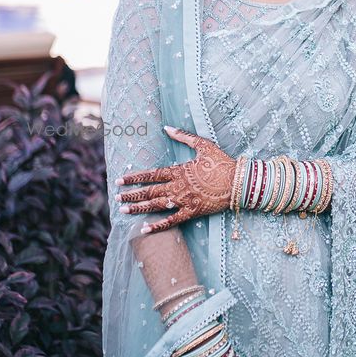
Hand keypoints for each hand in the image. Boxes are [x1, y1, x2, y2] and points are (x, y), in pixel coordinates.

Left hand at [117, 125, 236, 233]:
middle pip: (150, 191)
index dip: (134, 178)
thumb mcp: (203, 145)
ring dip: (139, 208)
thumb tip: (166, 127)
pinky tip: (145, 229)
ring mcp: (185, 200)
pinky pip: (172, 220)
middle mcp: (178, 186)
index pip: (151, 174)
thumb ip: (183, 136)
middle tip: (116, 197)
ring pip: (157, 205)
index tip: (120, 180)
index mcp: (179, 170)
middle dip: (132, 194)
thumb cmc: (222, 162)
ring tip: (123, 210)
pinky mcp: (192, 211)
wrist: (239, 181)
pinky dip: (158, 225)